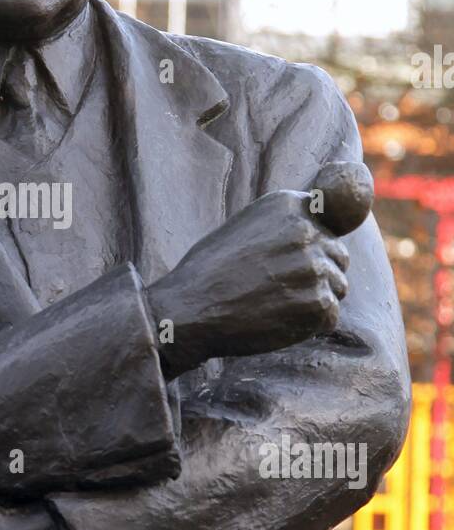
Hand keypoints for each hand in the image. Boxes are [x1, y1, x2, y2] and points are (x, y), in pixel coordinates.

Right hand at [147, 175, 363, 376]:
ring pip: (338, 287)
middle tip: (280, 290)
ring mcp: (316, 267)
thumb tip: (323, 232)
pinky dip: (309, 325)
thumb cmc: (210, 270)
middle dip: (318, 275)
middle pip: (339, 257)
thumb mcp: (246, 227)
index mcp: (289, 205)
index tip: (283, 265)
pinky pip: (330, 316)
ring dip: (314, 300)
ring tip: (276, 305)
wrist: (190, 309)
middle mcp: (308, 231)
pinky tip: (277, 321)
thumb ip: (286, 225)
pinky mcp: (319, 303)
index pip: (327, 228)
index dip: (311, 250)